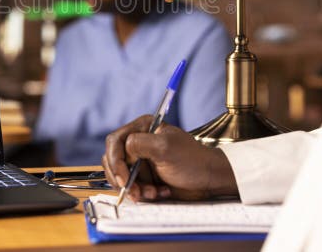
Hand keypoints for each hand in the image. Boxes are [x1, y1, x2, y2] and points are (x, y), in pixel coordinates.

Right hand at [102, 115, 238, 201]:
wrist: (208, 179)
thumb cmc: (191, 160)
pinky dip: (143, 194)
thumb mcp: (165, 147)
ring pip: (120, 176)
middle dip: (122, 178)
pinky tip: (160, 192)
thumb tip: (124, 149)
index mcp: (142, 128)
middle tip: (135, 191)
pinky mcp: (144, 177)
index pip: (115, 141)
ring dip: (134, 188)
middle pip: (113, 160)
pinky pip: (131, 187)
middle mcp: (138, 143)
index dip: (115, 160)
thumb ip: (140, 143)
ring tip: (153, 193)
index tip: (123, 178)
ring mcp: (140, 161)